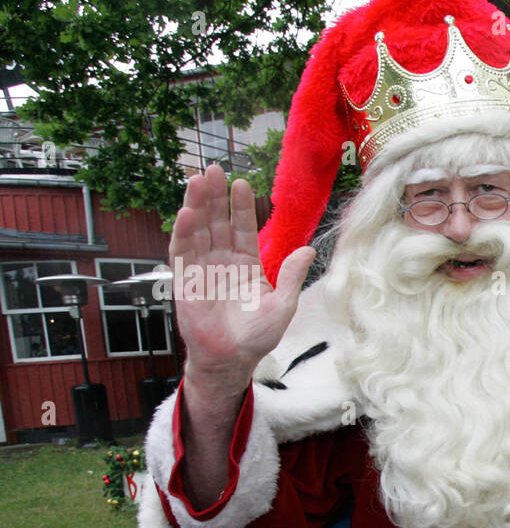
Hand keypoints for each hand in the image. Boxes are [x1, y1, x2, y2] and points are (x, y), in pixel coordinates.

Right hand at [170, 164, 314, 393]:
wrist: (233, 358)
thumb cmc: (258, 336)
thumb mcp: (282, 304)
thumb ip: (291, 276)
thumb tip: (308, 250)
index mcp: (245, 263)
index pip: (242, 228)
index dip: (241, 206)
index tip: (242, 182)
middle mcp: (221, 260)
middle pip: (217, 221)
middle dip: (215, 196)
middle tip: (214, 169)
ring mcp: (202, 268)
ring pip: (198, 230)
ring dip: (196, 205)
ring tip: (197, 181)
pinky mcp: (185, 281)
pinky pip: (182, 253)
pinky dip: (183, 232)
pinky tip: (186, 213)